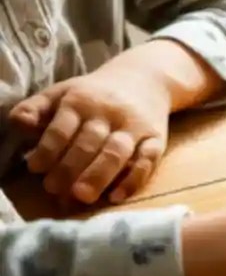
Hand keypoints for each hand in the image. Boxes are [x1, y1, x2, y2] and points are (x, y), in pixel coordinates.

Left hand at [11, 64, 169, 204]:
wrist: (145, 78)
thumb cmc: (94, 93)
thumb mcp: (62, 92)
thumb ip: (36, 109)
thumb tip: (20, 124)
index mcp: (80, 101)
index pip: (62, 128)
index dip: (47, 149)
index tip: (36, 168)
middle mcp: (108, 113)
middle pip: (88, 143)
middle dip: (70, 168)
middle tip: (54, 189)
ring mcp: (134, 127)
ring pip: (116, 152)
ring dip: (99, 175)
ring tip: (83, 197)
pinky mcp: (156, 139)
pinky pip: (147, 161)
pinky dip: (133, 180)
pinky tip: (117, 197)